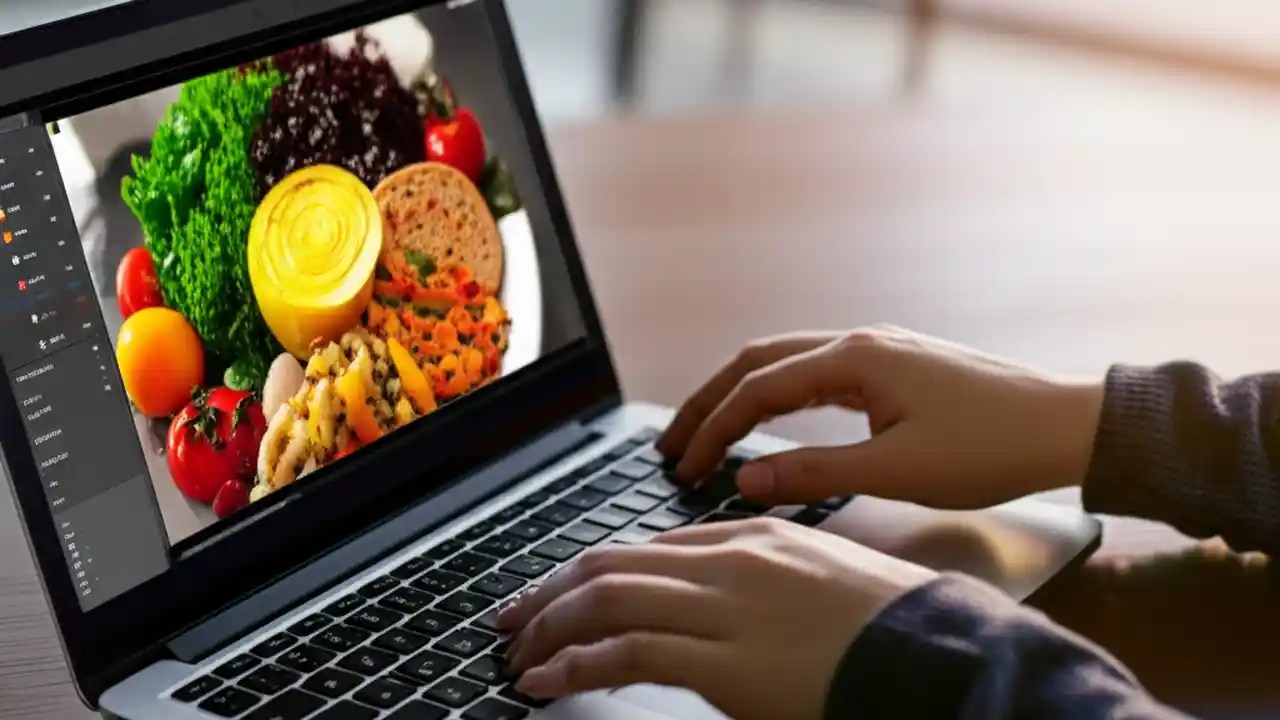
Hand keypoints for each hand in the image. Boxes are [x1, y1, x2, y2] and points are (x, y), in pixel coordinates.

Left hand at [497, 517, 936, 719]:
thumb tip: (711, 614)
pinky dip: (572, 664)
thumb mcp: (818, 586)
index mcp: (752, 536)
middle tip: (513, 620)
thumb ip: (758, 588)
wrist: (941, 656)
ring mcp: (724, 606)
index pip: (644, 547)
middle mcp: (729, 559)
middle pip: (609, 562)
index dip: (588, 571)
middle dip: (549, 591)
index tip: (558, 595)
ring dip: (548, 628)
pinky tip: (546, 682)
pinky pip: (623, 652)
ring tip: (520, 655)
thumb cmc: (891, 628)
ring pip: (604, 599)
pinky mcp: (722, 659)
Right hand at [658, 325, 1104, 508]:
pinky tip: (772, 420)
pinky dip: (779, 394)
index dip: (713, 430)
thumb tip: (745, 478)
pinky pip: (817, 371)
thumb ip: (814, 472)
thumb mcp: (896, 471)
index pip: (757, 389)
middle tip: (674, 442)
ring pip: (786, 362)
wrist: (1064, 426)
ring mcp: (878, 349)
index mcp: (854, 358)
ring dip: (742, 394)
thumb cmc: (990, 448)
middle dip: (710, 401)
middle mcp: (858, 341)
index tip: (685, 468)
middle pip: (758, 360)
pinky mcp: (895, 366)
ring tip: (708, 431)